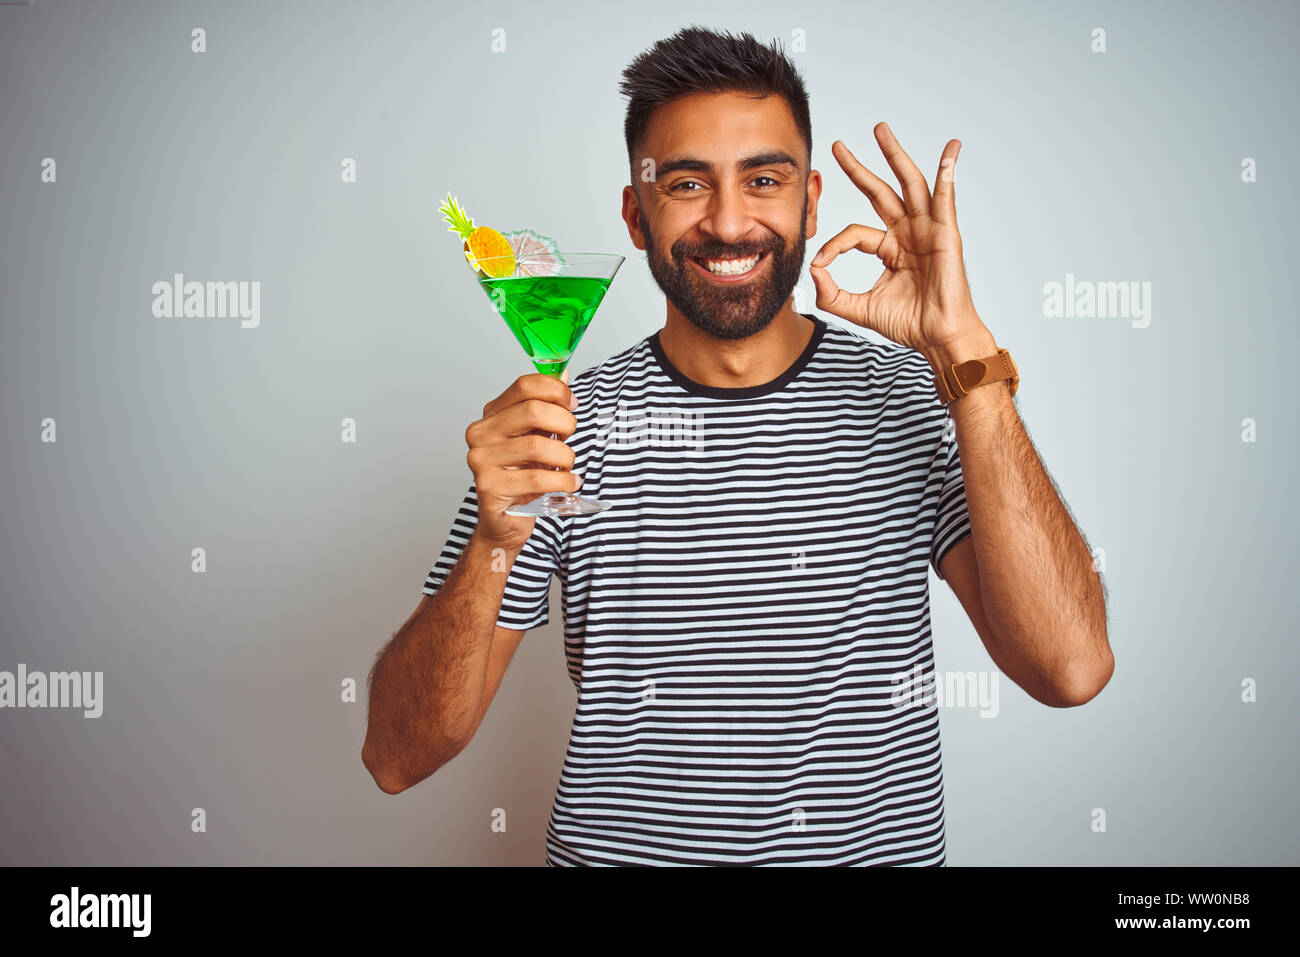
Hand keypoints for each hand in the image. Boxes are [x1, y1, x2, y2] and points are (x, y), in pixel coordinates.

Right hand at [464, 369, 581, 551]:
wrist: (504, 521)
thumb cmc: (521, 477)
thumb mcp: (535, 437)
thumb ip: (546, 407)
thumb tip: (563, 374)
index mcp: (492, 415)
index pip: (525, 385)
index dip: (556, 390)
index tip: (571, 404)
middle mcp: (481, 433)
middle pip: (533, 411)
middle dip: (564, 424)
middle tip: (568, 439)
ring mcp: (481, 460)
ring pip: (538, 446)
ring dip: (565, 457)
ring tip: (566, 466)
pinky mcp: (489, 487)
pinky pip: (537, 478)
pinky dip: (563, 481)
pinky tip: (569, 483)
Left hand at [808, 122, 986, 352]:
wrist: (937, 338)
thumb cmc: (908, 323)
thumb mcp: (859, 309)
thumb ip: (832, 295)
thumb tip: (813, 272)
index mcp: (889, 248)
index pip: (853, 233)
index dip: (834, 246)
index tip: (820, 264)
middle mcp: (907, 233)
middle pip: (880, 191)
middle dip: (859, 168)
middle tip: (837, 146)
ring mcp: (927, 231)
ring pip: (909, 184)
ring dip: (895, 155)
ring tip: (880, 130)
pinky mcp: (946, 235)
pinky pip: (946, 199)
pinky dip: (948, 175)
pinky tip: (950, 152)